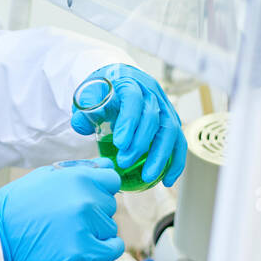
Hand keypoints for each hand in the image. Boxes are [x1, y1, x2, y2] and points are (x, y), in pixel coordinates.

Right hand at [0, 158, 124, 260]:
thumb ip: (81, 170)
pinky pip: (113, 249)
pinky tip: (87, 246)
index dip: (101, 189)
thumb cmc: (20, 202)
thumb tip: (107, 165)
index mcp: (80, 178)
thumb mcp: (48, 175)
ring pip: (109, 227)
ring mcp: (86, 227)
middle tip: (67, 217)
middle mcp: (87, 200)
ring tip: (67, 231)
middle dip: (94, 211)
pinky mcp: (83, 252)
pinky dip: (104, 248)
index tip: (86, 198)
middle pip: (110, 205)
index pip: (113, 180)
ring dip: (95, 230)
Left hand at [71, 64, 186, 185]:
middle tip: (123, 162)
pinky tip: (167, 180)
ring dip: (161, 156)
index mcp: (129, 82)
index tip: (119, 144)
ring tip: (148, 177)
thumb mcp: (88, 96)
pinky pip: (179, 141)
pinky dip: (176, 162)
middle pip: (154, 118)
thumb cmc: (103, 91)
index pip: (133, 100)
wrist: (118, 81)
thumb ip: (83, 110)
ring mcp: (164, 106)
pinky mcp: (171, 121)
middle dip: (140, 144)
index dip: (129, 122)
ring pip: (171, 131)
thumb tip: (81, 126)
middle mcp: (151, 93)